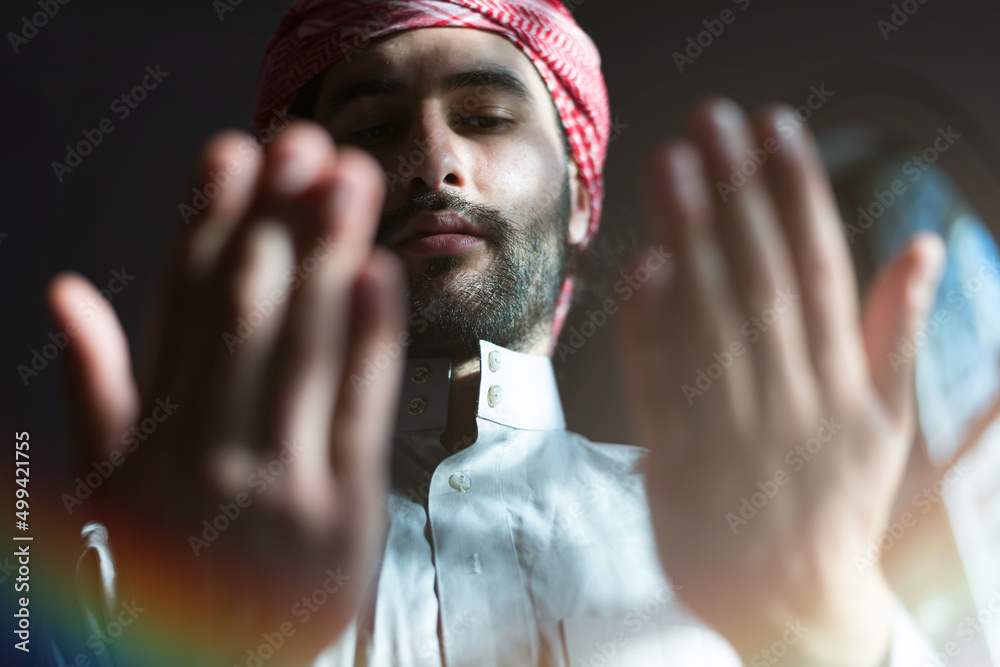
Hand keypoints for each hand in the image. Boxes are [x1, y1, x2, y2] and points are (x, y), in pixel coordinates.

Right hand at [47, 122, 405, 665]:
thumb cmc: (174, 562)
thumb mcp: (112, 488)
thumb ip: (96, 389)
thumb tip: (66, 291)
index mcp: (149, 435)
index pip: (178, 305)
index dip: (206, 221)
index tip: (232, 153)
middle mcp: (208, 449)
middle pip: (246, 311)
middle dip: (277, 219)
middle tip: (305, 140)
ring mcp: (279, 480)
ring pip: (303, 347)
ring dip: (329, 254)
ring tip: (350, 178)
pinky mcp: (344, 509)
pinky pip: (357, 410)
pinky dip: (370, 338)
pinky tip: (380, 272)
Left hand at [619, 100, 944, 664]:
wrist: (789, 603)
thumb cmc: (838, 503)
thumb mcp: (887, 425)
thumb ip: (896, 333)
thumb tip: (924, 245)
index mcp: (844, 384)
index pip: (819, 268)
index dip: (797, 192)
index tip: (777, 129)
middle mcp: (789, 399)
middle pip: (757, 278)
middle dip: (736, 192)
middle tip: (712, 121)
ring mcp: (729, 430)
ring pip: (707, 319)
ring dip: (688, 237)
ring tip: (673, 165)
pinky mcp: (676, 460)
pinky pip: (659, 385)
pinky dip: (651, 325)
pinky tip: (644, 266)